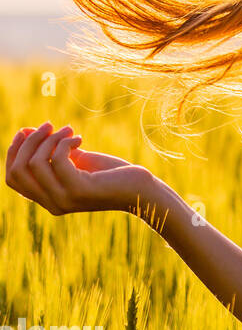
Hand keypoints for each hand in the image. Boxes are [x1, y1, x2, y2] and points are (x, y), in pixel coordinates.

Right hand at [5, 121, 152, 215]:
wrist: (141, 189)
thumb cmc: (111, 175)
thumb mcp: (77, 160)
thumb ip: (51, 149)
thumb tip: (24, 130)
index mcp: (47, 199)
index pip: (12, 178)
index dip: (13, 152)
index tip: (26, 131)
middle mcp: (51, 204)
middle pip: (18, 170)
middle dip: (29, 142)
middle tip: (49, 125)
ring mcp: (63, 199)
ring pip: (34, 164)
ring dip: (48, 139)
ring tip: (68, 130)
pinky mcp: (78, 191)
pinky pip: (57, 160)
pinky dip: (64, 143)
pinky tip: (80, 139)